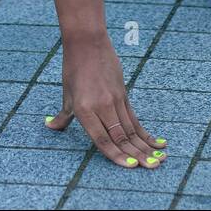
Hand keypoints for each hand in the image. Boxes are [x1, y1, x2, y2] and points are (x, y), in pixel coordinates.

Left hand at [44, 32, 167, 168]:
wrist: (88, 42)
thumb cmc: (74, 68)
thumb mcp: (66, 94)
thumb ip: (63, 116)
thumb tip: (50, 127)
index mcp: (84, 109)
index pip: (102, 138)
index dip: (116, 155)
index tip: (130, 167)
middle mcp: (102, 106)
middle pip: (121, 136)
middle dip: (138, 155)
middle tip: (152, 168)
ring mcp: (115, 100)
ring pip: (132, 129)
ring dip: (146, 146)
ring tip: (159, 160)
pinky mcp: (123, 94)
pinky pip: (135, 118)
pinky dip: (146, 132)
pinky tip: (157, 142)